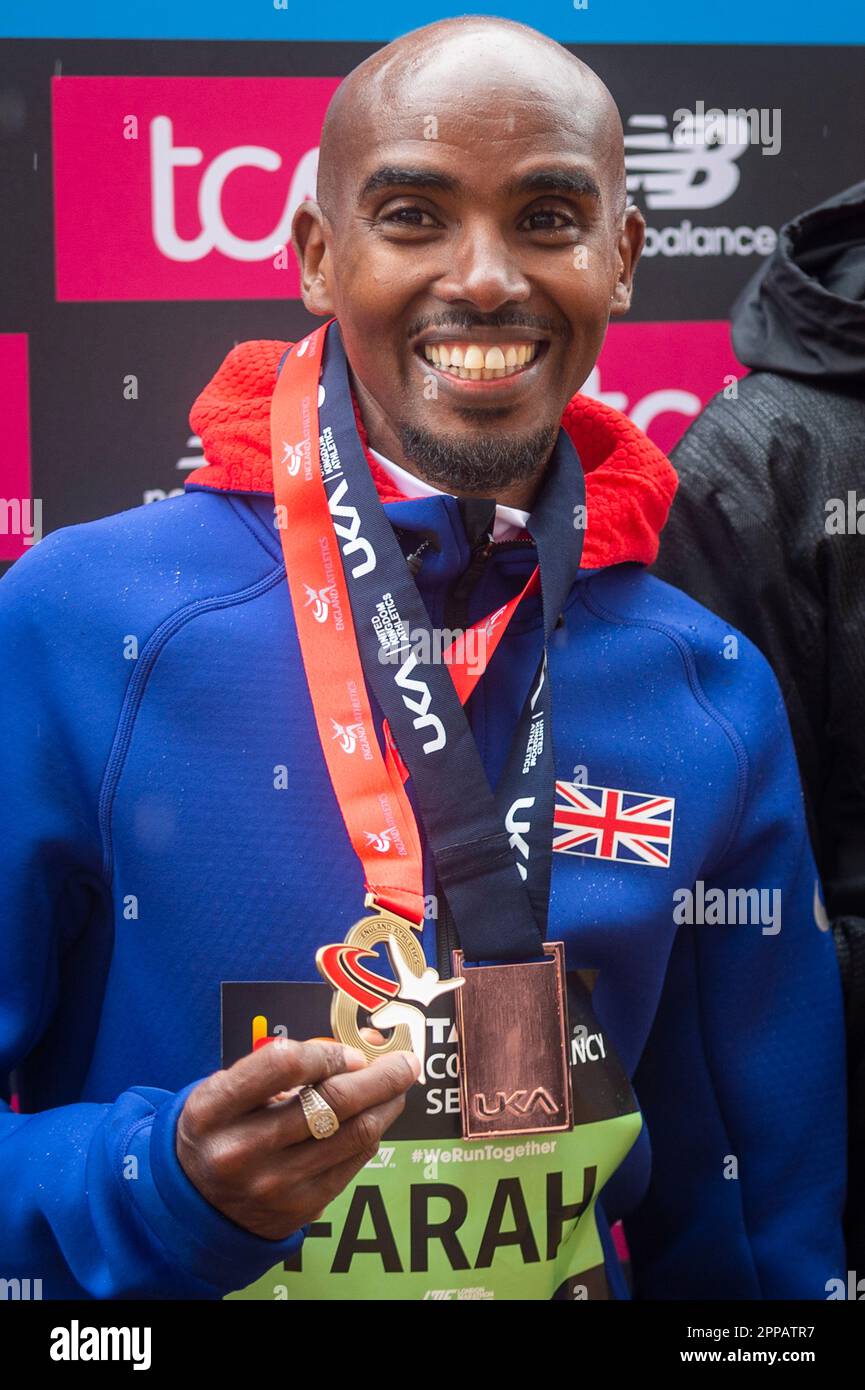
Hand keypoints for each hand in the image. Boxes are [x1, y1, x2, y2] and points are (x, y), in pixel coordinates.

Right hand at [176, 1037, 419, 1239]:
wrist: (196, 1203)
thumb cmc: (222, 1127)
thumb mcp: (231, 1089)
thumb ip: (290, 1064)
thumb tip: (364, 1043)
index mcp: (213, 1109)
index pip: (283, 1065)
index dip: (328, 1052)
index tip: (352, 1052)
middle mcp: (240, 1149)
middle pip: (331, 1103)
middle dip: (380, 1076)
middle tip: (405, 1061)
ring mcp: (272, 1184)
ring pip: (352, 1134)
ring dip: (386, 1104)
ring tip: (398, 1086)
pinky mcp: (298, 1208)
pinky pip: (353, 1162)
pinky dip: (371, 1132)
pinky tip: (376, 1116)